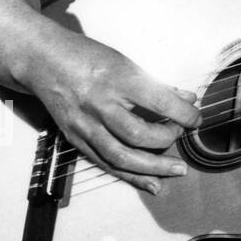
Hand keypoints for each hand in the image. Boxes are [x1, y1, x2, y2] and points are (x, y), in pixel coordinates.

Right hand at [35, 36, 200, 192]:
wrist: (44, 61)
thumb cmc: (87, 57)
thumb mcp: (126, 62)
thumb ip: (157, 84)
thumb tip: (188, 99)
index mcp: (116, 80)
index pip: (158, 102)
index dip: (183, 114)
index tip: (196, 118)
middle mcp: (99, 105)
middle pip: (138, 134)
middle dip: (167, 139)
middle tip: (182, 133)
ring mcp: (85, 125)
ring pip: (121, 156)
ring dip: (154, 167)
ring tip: (177, 169)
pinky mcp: (75, 139)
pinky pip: (106, 164)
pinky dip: (132, 177)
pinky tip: (153, 182)